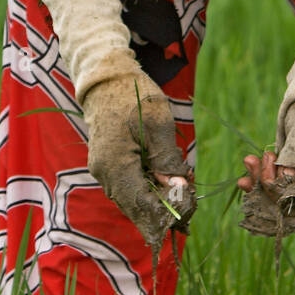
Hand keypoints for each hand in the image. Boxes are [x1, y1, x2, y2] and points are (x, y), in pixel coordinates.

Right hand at [81, 53, 194, 250]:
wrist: (108, 80)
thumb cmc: (134, 96)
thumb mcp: (158, 124)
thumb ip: (167, 159)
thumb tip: (178, 188)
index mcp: (115, 165)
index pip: (141, 205)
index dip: (165, 214)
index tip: (188, 214)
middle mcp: (105, 174)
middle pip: (135, 208)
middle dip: (163, 213)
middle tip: (190, 212)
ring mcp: (104, 171)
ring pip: (132, 200)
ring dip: (157, 202)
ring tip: (183, 196)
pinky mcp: (109, 166)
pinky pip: (129, 187)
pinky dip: (148, 190)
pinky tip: (168, 184)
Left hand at [238, 97, 294, 238]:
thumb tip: (285, 177)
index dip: (292, 194)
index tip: (280, 174)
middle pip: (294, 206)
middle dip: (272, 188)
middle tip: (266, 158)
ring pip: (278, 203)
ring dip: (260, 186)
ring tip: (250, 161)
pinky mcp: (289, 185)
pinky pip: (271, 194)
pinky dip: (257, 187)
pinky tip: (244, 180)